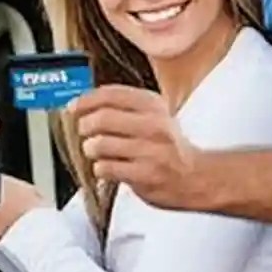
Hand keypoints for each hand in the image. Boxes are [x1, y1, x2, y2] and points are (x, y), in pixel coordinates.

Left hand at [71, 84, 203, 209]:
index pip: (111, 94)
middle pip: (102, 119)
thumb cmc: (168, 146)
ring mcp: (151, 151)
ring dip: (90, 149)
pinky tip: (107, 168)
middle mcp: (154, 125)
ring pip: (101, 144)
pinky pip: (106, 168)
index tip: (73, 107)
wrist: (197, 177)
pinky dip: (100, 168)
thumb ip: (123, 108)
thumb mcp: (154, 117)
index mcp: (154, 105)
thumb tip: (82, 103)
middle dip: (85, 126)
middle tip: (84, 132)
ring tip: (95, 152)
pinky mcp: (146, 175)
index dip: (86, 100)